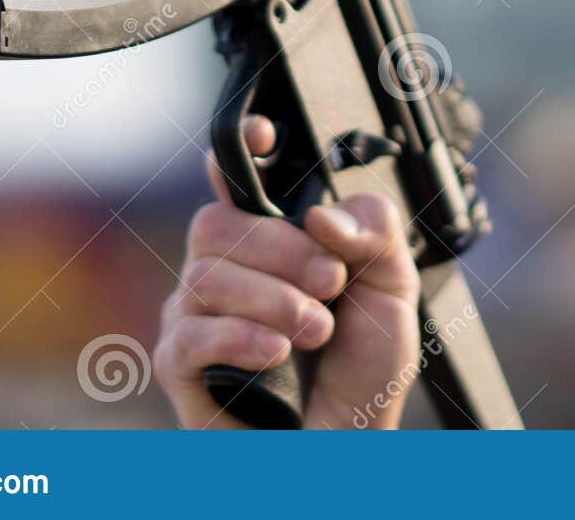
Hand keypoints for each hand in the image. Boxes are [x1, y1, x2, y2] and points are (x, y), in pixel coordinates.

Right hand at [155, 116, 421, 428]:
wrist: (352, 439)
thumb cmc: (363, 364)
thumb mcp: (393, 285)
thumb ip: (374, 232)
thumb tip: (321, 217)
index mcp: (272, 237)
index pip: (236, 175)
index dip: (240, 148)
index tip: (263, 136)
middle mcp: (226, 267)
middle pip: (218, 223)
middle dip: (284, 250)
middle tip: (331, 285)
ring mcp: (195, 314)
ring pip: (206, 276)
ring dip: (275, 302)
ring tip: (316, 331)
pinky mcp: (180, 365)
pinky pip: (190, 332)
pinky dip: (241, 338)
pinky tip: (277, 353)